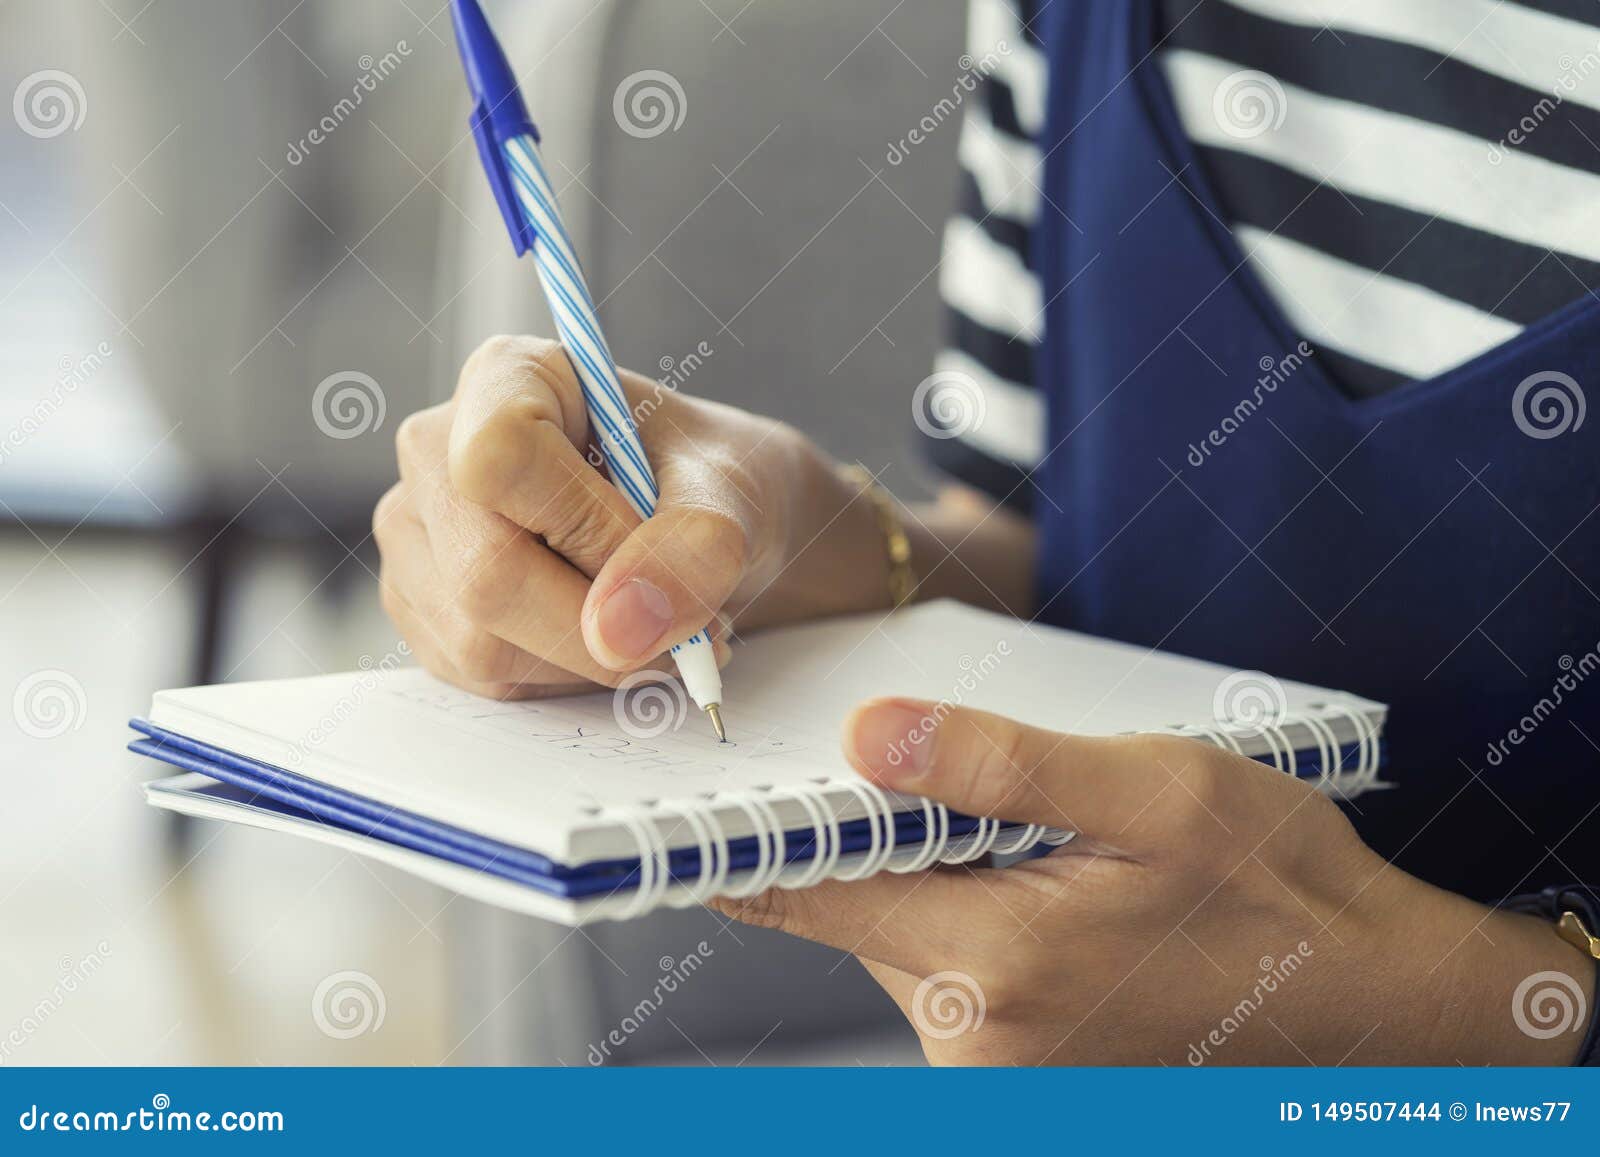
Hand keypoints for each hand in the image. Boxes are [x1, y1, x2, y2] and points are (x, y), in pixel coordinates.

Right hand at [373, 335, 891, 697]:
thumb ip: (694, 546)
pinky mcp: (425, 613)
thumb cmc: (711, 485)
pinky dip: (570, 678)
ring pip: (484, 642)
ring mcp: (418, 537)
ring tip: (657, 622)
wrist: (704, 531)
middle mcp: (437, 452)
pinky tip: (610, 637)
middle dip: (604, 622)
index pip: (499, 457)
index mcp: (506, 378)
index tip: (660, 556)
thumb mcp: (733, 495)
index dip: (588, 529)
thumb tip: (620, 629)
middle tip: (691, 627)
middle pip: (486, 570)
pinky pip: (487, 679)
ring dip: (597, 659)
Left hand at [716, 700, 1596, 1064]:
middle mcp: (968, 1034)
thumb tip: (868, 736)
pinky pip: (944, 962)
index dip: (741, 826)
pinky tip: (1040, 869)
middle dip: (865, 824)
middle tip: (905, 746)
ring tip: (1015, 812)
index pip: (799, 890)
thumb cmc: (1277, 892)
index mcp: (990, 962)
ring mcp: (988, 1062)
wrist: (1372, 1009)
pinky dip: (961, 904)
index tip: (695, 771)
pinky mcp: (1012, 1062)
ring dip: (925, 863)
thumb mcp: (1155, 792)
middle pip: (846, 904)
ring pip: (895, 930)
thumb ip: (1002, 767)